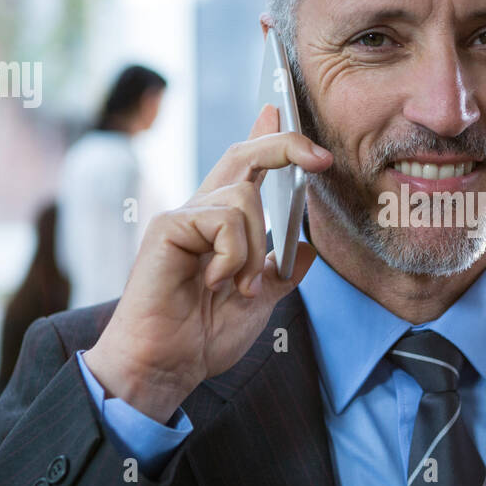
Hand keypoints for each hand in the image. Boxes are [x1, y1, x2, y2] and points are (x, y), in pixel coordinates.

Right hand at [82, 104, 331, 420]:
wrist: (165, 367)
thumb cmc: (201, 338)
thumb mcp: (259, 302)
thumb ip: (280, 273)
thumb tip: (307, 249)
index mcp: (220, 227)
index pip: (245, 169)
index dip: (268, 139)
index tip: (285, 118)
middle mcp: (200, 213)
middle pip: (244, 156)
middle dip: (284, 145)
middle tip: (320, 159)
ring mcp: (182, 218)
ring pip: (243, 200)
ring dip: (255, 250)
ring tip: (238, 289)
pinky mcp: (168, 228)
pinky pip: (222, 222)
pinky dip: (233, 257)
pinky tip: (216, 283)